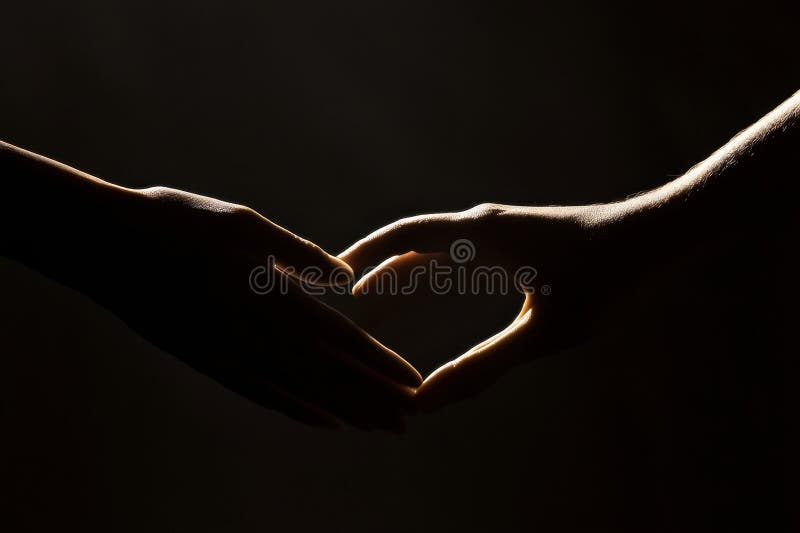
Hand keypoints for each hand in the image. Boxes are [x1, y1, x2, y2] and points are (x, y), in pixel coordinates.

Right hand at [26, 186, 420, 429]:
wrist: (105, 246)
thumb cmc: (177, 223)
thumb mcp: (244, 223)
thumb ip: (298, 253)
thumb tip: (344, 276)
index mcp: (273, 296)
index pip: (341, 339)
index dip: (380, 364)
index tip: (412, 383)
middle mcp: (258, 333)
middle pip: (328, 375)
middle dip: (372, 398)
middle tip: (408, 419)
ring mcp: (231, 353)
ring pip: (299, 391)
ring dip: (343, 410)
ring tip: (377, 427)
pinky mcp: (207, 361)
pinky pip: (259, 393)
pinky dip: (295, 410)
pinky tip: (321, 421)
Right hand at [339, 203, 628, 409]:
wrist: (650, 237)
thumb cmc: (603, 280)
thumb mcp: (544, 332)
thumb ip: (485, 366)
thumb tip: (429, 400)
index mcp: (482, 233)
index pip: (405, 237)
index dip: (364, 257)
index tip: (330, 278)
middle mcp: (481, 223)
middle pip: (409, 244)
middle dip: (373, 275)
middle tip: (343, 309)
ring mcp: (494, 228)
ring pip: (428, 248)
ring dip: (397, 274)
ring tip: (370, 307)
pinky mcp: (508, 237)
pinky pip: (451, 252)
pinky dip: (424, 272)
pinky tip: (419, 293)